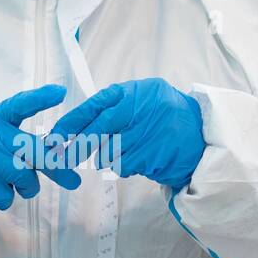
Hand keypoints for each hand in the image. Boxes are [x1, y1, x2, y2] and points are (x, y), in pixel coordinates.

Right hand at [0, 84, 85, 224]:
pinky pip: (10, 197)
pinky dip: (5, 197)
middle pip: (35, 152)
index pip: (19, 105)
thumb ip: (23, 143)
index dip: (40, 99)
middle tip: (73, 181)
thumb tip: (59, 154)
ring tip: (7, 181)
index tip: (60, 92)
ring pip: (27, 179)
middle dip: (57, 168)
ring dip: (26, 187)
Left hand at [49, 77, 204, 191]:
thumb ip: (114, 107)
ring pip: (110, 151)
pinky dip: (125, 166)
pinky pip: (125, 165)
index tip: (55, 136)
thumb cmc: (166, 117)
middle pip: (100, 129)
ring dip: (107, 157)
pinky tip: (139, 159)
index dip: (72, 122)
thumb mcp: (143, 100)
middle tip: (64, 157)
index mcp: (135, 91)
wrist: (202, 135)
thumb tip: (77, 127)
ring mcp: (150, 131)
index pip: (96, 105)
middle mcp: (143, 107)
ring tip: (123, 152)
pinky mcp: (155, 154)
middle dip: (79, 145)